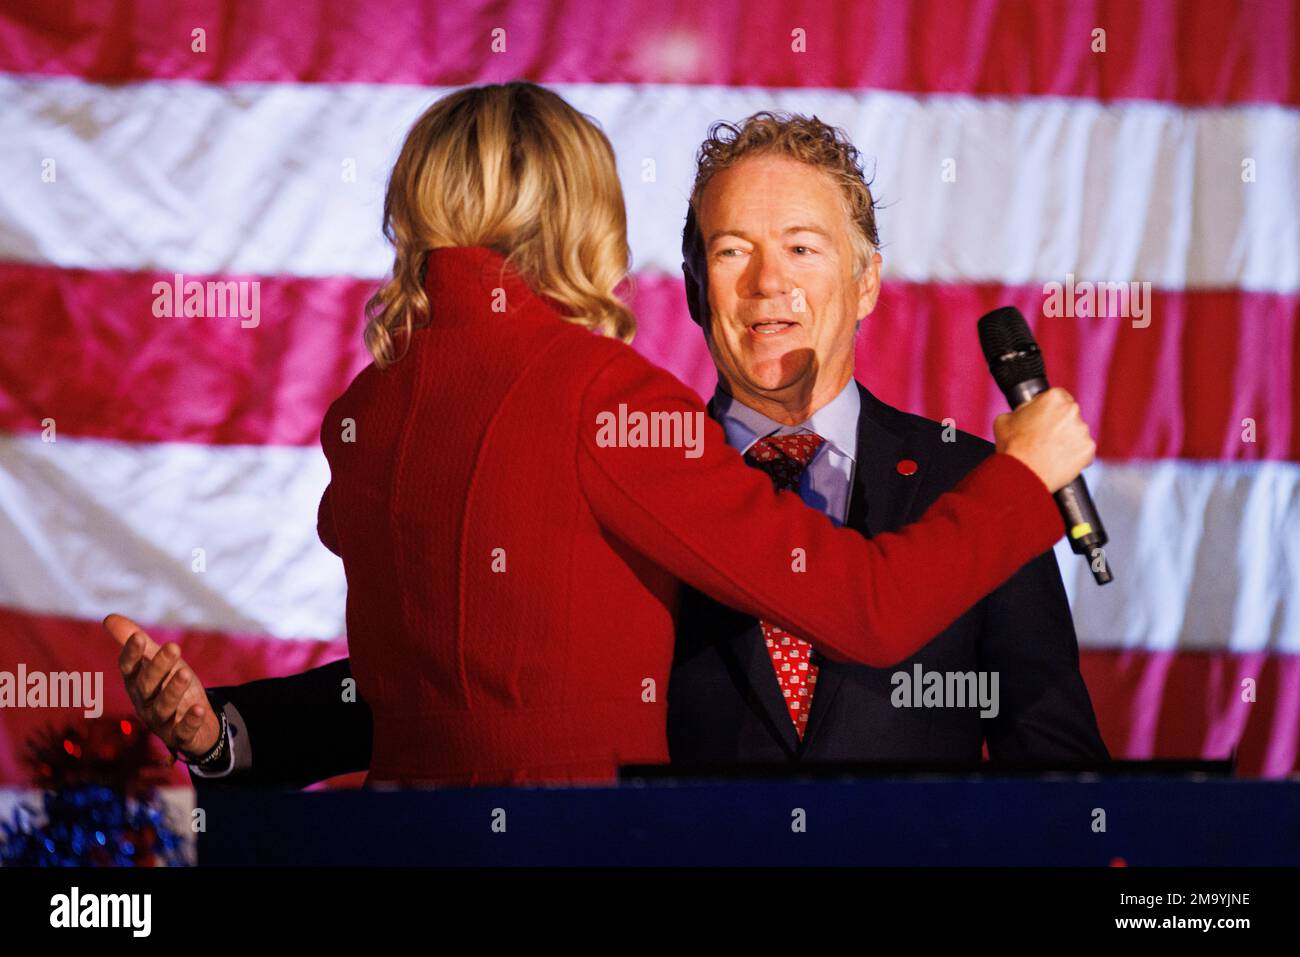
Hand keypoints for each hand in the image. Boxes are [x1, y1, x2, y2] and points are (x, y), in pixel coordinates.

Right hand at [103, 613, 220, 761]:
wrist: (192, 723)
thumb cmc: (169, 686)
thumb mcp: (156, 663)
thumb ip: (137, 643)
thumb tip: (108, 618)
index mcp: (136, 683)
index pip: (129, 668)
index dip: (131, 654)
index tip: (138, 636)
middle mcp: (145, 702)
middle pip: (147, 685)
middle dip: (158, 666)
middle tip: (173, 647)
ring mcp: (161, 721)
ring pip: (163, 707)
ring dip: (174, 690)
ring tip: (185, 673)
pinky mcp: (180, 736)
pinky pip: (183, 731)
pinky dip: (190, 721)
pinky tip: (199, 709)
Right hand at [994, 387, 1095, 492]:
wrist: (1022, 474)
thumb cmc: (1012, 447)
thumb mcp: (1005, 419)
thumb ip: (1021, 410)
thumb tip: (1025, 412)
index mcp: (1053, 397)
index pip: (1059, 397)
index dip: (1049, 410)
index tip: (1044, 420)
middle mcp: (1072, 410)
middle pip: (1070, 414)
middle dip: (1060, 424)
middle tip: (1045, 438)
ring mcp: (1082, 430)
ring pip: (1077, 434)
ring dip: (1067, 441)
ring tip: (1050, 453)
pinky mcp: (1088, 449)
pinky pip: (1084, 452)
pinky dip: (1074, 457)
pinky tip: (1059, 461)